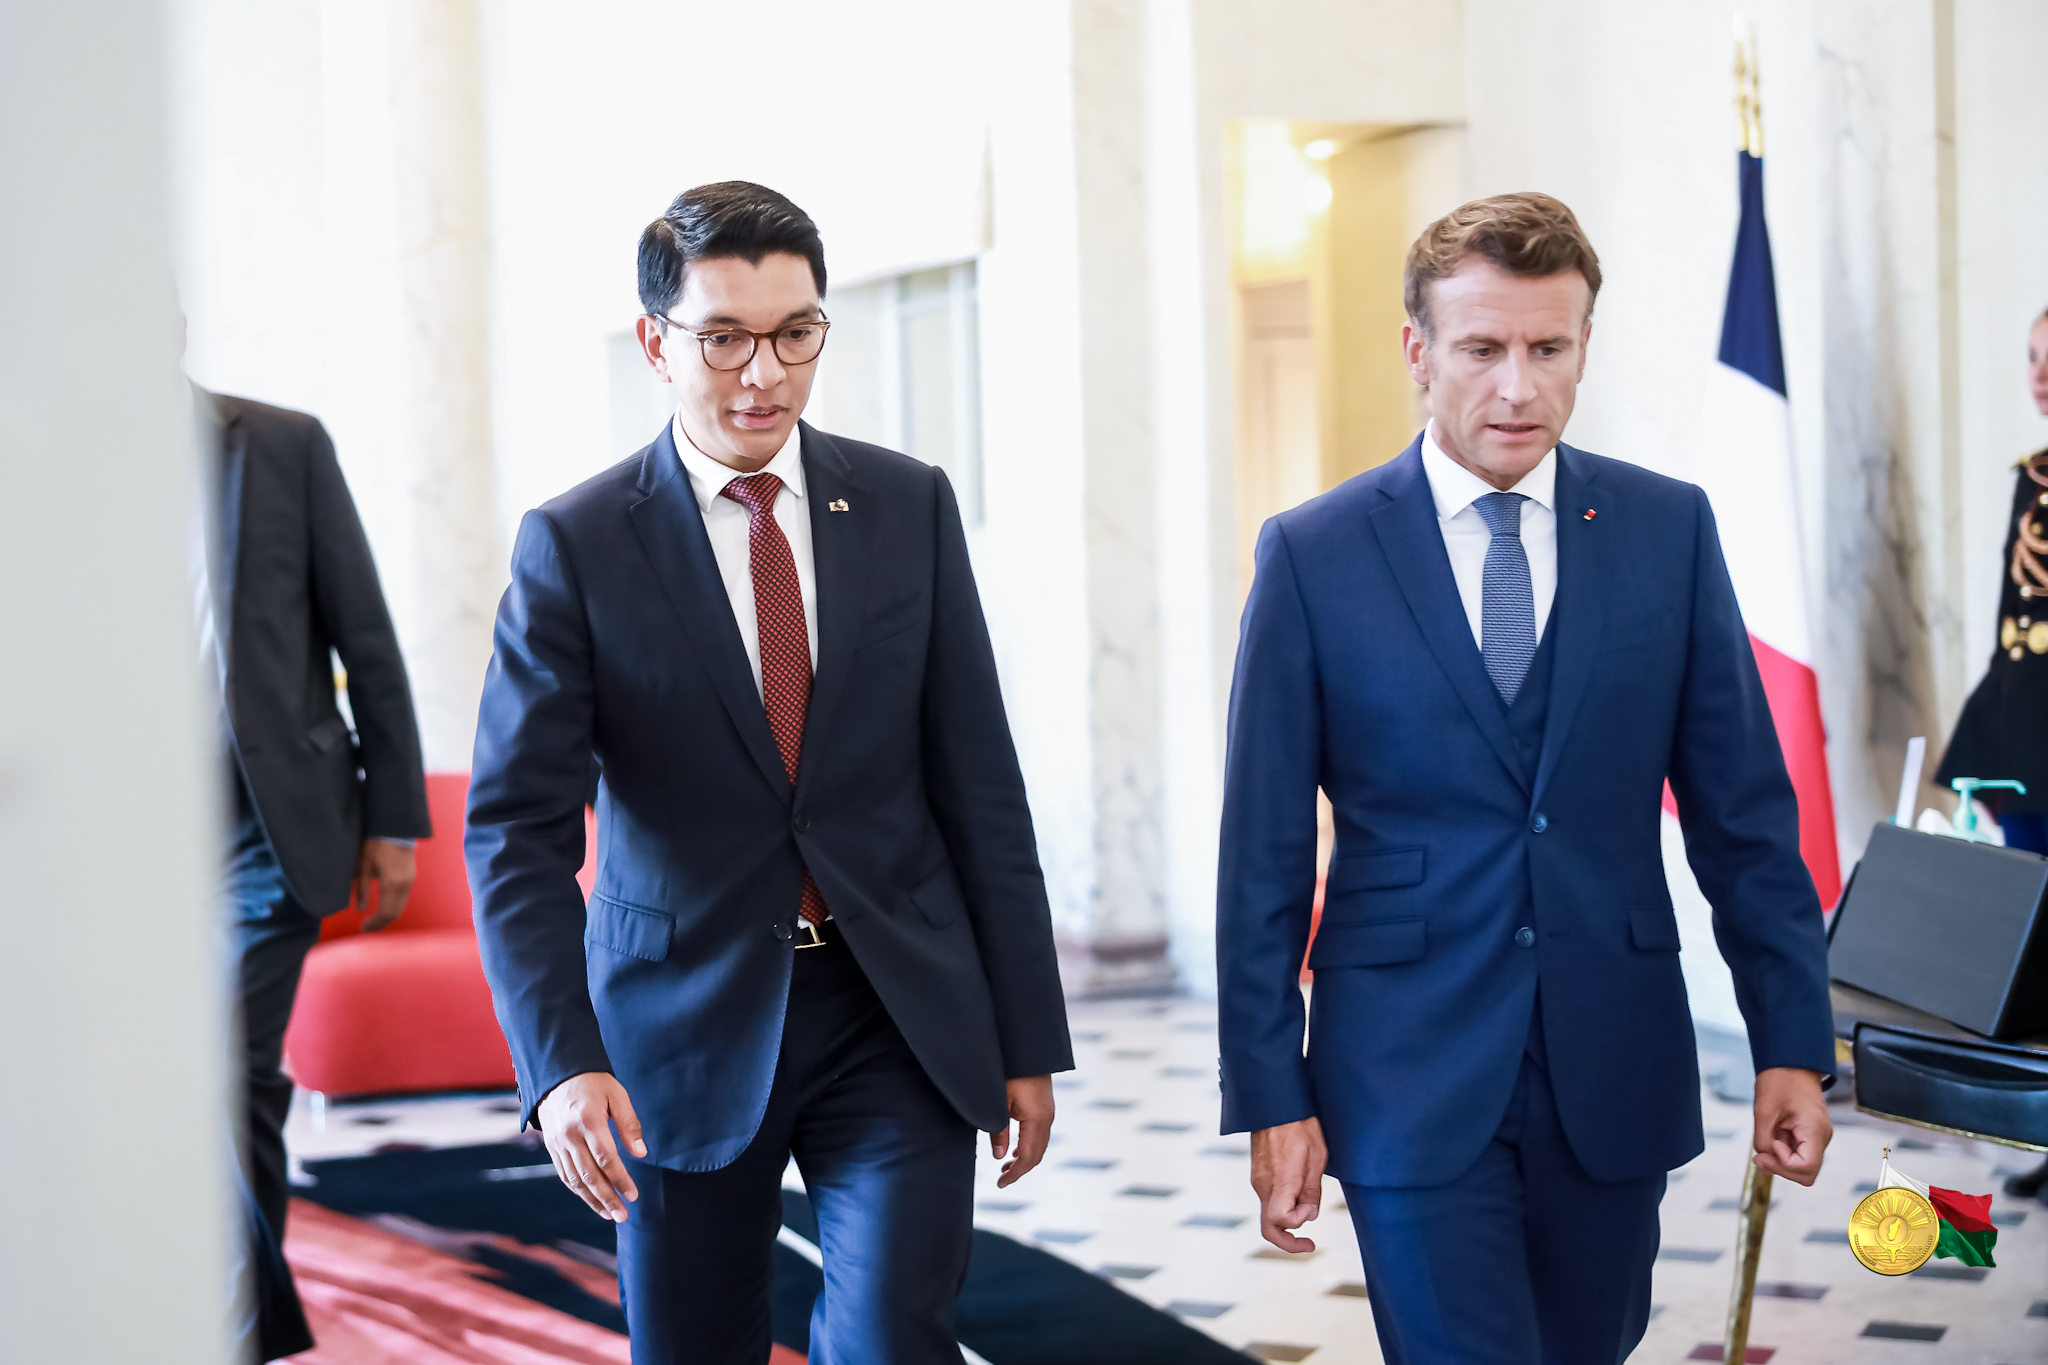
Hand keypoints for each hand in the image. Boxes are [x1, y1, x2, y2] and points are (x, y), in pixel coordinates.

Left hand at [353, 839, 416, 932]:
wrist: (394, 826)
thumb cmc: (375, 843)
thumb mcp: (363, 866)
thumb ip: (362, 888)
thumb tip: (359, 908)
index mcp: (392, 884)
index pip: (386, 913)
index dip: (375, 924)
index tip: (363, 929)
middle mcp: (405, 884)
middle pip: (396, 912)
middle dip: (382, 923)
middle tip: (367, 928)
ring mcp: (411, 879)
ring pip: (401, 905)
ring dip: (388, 915)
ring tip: (374, 919)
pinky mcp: (411, 875)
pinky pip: (404, 896)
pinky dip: (393, 905)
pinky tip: (382, 904)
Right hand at [537, 1072, 648, 1221]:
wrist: (557, 1074)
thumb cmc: (593, 1082)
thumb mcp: (617, 1094)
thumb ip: (629, 1123)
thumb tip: (641, 1153)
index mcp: (588, 1120)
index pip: (606, 1158)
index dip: (620, 1179)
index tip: (634, 1195)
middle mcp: (570, 1135)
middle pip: (590, 1175)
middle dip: (608, 1198)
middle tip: (623, 1216)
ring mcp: (558, 1143)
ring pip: (575, 1179)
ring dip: (592, 1201)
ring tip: (609, 1215)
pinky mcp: (552, 1147)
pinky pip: (564, 1174)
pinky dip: (578, 1190)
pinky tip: (591, 1200)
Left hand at [990, 1075, 1053, 1187]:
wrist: (1027, 1047)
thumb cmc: (1010, 1072)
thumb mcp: (999, 1102)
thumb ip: (998, 1131)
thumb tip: (999, 1157)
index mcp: (1038, 1119)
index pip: (1029, 1156)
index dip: (1015, 1173)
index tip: (1001, 1184)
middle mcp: (1047, 1118)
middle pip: (1037, 1154)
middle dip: (1020, 1169)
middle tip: (1001, 1179)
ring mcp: (1047, 1112)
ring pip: (1039, 1144)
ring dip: (1024, 1158)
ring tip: (1005, 1167)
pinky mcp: (1044, 1106)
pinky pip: (1039, 1133)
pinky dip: (1027, 1146)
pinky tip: (1015, 1148)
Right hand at [1250, 1116, 1326, 1252]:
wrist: (1276, 1103)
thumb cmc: (1300, 1126)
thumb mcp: (1317, 1158)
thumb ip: (1312, 1191)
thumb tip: (1309, 1214)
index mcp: (1280, 1182)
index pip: (1280, 1222)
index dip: (1299, 1223)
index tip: (1312, 1209)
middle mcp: (1263, 1185)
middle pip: (1269, 1227)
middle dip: (1288, 1242)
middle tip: (1308, 1245)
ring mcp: (1258, 1180)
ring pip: (1269, 1212)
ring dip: (1289, 1217)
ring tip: (1309, 1201)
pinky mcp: (1258, 1174)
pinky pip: (1269, 1198)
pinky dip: (1283, 1204)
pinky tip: (1298, 1189)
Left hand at [1751, 1066, 1830, 1185]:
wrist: (1791, 1063)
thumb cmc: (1779, 1081)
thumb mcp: (1763, 1111)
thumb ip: (1762, 1141)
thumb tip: (1763, 1160)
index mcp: (1814, 1130)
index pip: (1806, 1168)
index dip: (1784, 1165)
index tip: (1770, 1145)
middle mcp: (1821, 1138)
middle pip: (1806, 1174)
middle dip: (1781, 1168)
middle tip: (1760, 1153)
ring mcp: (1817, 1137)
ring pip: (1801, 1166)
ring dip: (1781, 1159)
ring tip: (1768, 1137)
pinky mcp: (1810, 1135)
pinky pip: (1798, 1154)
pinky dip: (1783, 1151)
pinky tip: (1773, 1135)